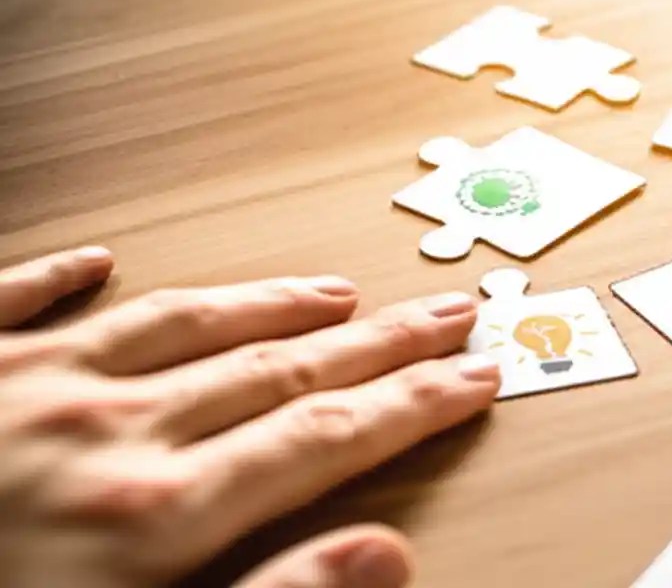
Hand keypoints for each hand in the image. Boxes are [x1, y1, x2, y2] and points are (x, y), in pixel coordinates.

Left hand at [0, 247, 500, 587]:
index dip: (416, 402)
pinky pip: (7, 306)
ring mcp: (17, 389)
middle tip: (448, 308)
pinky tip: (98, 261)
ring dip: (262, 303)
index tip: (478, 372)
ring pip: (173, 324)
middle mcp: (100, 428)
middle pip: (275, 368)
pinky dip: (57, 281)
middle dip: (377, 340)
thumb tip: (383, 557)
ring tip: (330, 289)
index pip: (326, 436)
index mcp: (151, 513)